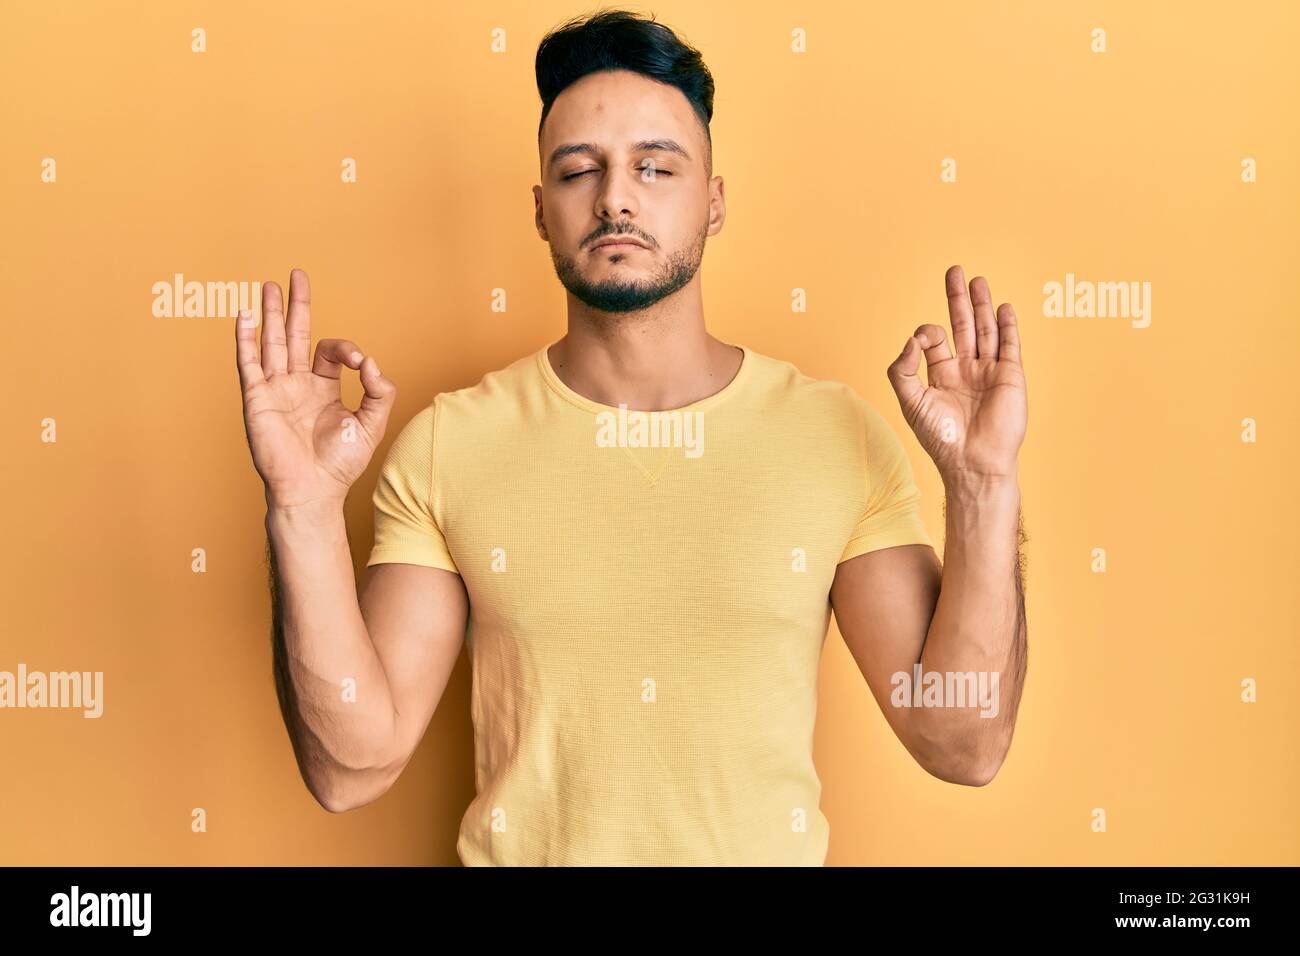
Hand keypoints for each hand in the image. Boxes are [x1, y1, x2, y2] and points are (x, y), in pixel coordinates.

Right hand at [235, 268, 395, 510]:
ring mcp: (275, 389)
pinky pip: (249, 363)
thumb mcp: (371, 424)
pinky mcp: (257, 399)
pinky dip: (246, 339)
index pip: (328, 351)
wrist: (312, 490)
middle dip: (297, 305)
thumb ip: (379, 391)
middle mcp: (296, 384)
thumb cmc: (339, 464)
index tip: (358, 363)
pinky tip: (245, 315)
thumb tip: (370, 362)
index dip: (345, 348)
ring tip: (269, 286)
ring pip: (271, 342)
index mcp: (322, 388)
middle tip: (296, 275)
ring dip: (271, 313)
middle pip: (295, 335)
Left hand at [886, 265, 1026, 481]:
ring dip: (981, 305)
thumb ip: (903, 369)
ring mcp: (988, 371)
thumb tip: (911, 340)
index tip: (921, 342)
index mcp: (940, 375)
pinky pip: (1009, 346)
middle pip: (961, 325)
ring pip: (985, 330)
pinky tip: (1003, 308)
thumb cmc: (940, 438)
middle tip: (954, 271)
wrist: (973, 461)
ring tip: (977, 281)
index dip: (925, 333)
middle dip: (957, 299)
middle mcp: (965, 369)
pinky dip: (1007, 326)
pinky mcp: (1010, 376)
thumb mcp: (911, 402)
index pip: (933, 340)